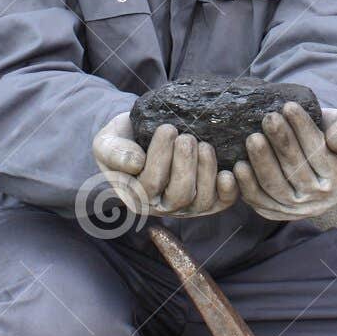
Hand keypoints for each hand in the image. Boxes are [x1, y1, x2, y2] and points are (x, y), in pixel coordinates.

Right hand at [92, 113, 237, 217]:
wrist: (142, 135)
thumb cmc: (124, 140)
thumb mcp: (107, 142)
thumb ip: (114, 152)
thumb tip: (136, 163)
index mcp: (137, 197)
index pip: (150, 185)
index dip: (160, 158)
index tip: (166, 129)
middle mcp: (163, 207)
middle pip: (180, 195)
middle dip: (185, 164)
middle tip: (187, 137)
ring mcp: (189, 206)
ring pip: (203, 200)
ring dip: (206, 171)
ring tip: (204, 145)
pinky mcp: (211, 199)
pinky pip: (223, 202)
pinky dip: (229, 190)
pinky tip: (228, 171)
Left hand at [232, 103, 336, 220]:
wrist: (317, 155)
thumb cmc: (333, 135)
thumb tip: (335, 141)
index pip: (319, 153)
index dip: (304, 129)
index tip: (289, 107)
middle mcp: (319, 201)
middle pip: (296, 170)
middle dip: (282, 142)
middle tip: (269, 118)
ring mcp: (295, 210)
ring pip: (275, 186)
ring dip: (262, 161)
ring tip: (253, 138)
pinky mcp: (274, 212)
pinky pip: (258, 200)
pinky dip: (247, 184)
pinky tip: (239, 165)